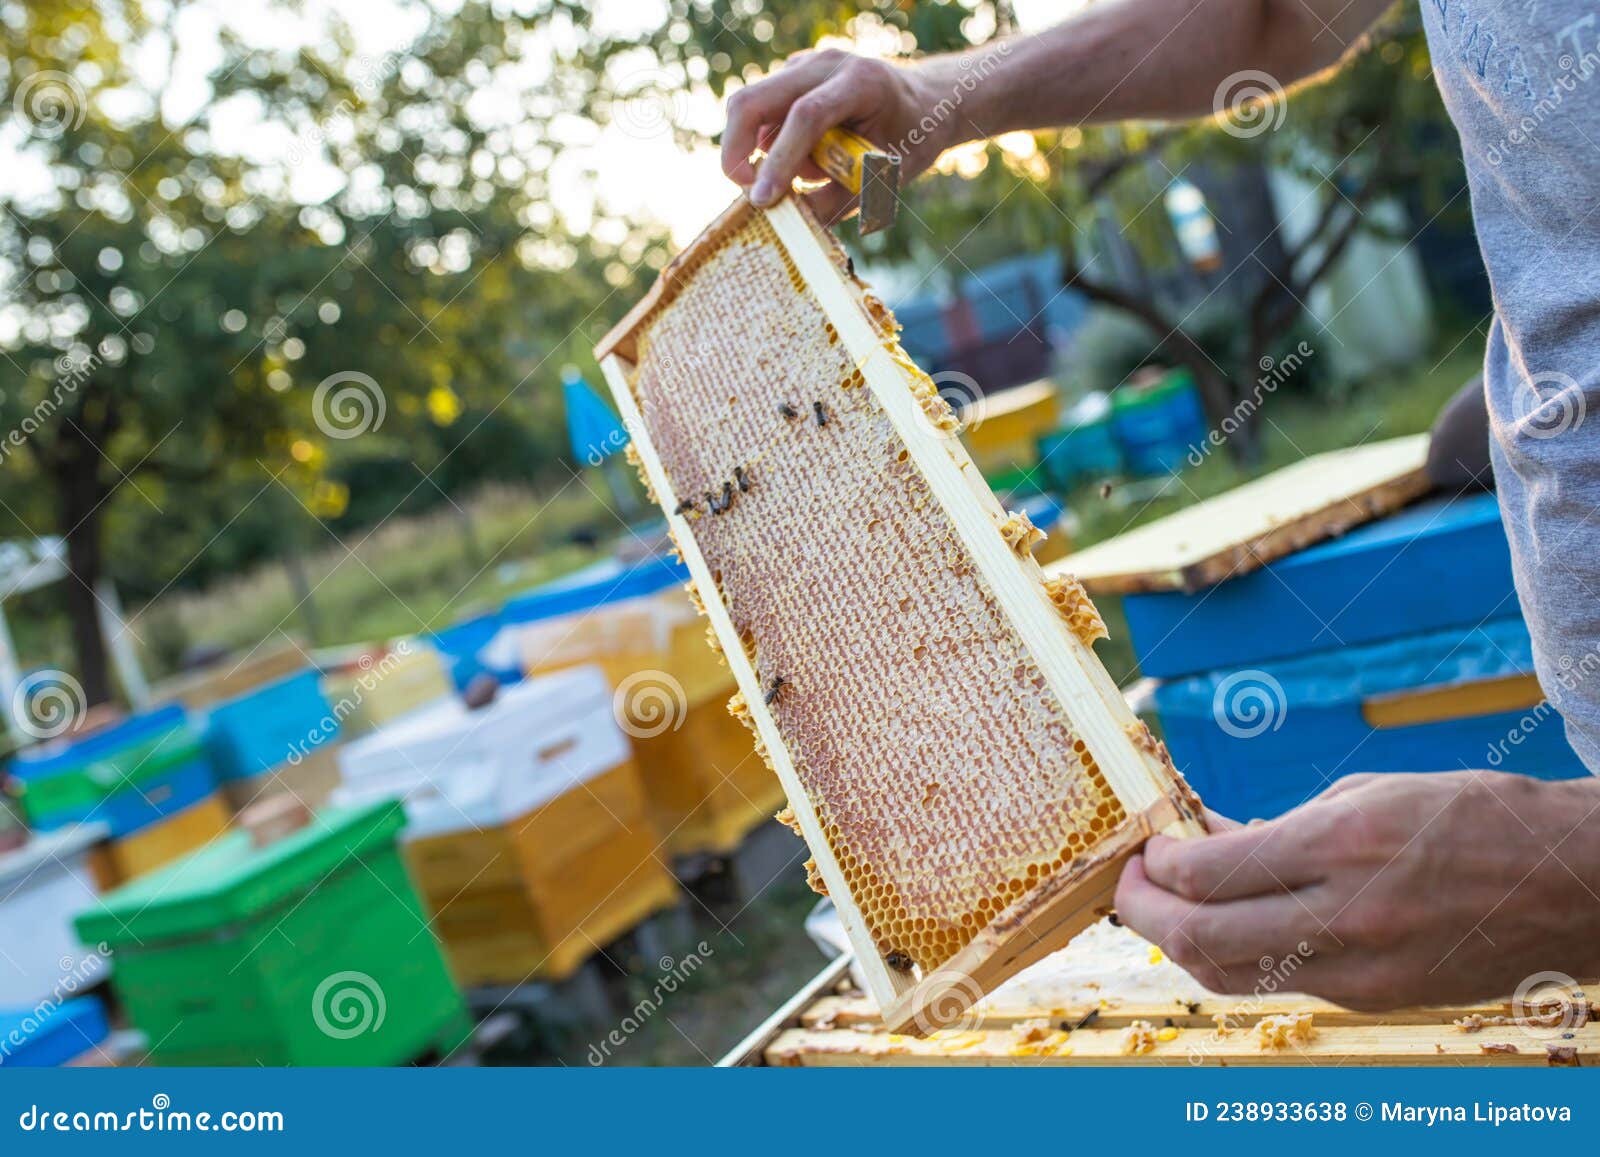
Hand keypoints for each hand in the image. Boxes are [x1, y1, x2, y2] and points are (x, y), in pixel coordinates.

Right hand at [720, 49, 957, 223]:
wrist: (924, 101)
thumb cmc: (910, 141)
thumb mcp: (883, 178)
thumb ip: (837, 200)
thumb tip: (790, 223)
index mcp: (860, 82)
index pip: (806, 116)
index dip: (779, 161)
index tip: (762, 200)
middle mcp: (825, 64)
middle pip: (754, 100)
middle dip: (736, 150)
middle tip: (748, 190)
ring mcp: (805, 65)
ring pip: (752, 108)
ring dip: (765, 151)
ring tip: (811, 170)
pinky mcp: (792, 75)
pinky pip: (763, 113)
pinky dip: (771, 143)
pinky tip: (809, 154)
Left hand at [1115, 771, 1599, 1008]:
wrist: (1574, 884)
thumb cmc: (1472, 817)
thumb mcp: (1366, 793)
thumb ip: (1277, 824)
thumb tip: (1204, 837)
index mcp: (1341, 845)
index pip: (1207, 875)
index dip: (1156, 865)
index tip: (1147, 847)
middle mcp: (1346, 915)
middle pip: (1200, 939)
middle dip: (1143, 913)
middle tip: (1128, 887)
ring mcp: (1363, 968)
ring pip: (1231, 976)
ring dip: (1183, 944)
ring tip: (1167, 909)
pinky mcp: (1378, 998)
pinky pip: (1283, 983)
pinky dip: (1242, 955)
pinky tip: (1235, 922)